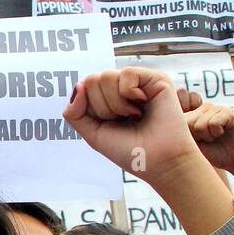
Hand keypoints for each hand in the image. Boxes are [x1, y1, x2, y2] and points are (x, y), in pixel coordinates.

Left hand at [64, 68, 200, 187]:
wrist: (159, 161)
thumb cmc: (130, 151)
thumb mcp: (93, 134)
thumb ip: (75, 113)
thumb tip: (78, 85)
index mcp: (106, 99)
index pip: (83, 88)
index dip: (90, 110)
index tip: (109, 124)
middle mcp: (121, 88)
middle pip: (91, 80)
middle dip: (102, 108)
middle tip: (124, 120)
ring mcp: (137, 82)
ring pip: (105, 76)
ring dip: (116, 104)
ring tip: (134, 115)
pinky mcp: (154, 78)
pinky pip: (126, 73)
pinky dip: (129, 94)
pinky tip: (142, 105)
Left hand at [179, 94, 233, 174]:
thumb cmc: (212, 154)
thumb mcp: (191, 146)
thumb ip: (180, 135)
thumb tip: (172, 127)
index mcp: (192, 115)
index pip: (177, 121)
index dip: (185, 137)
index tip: (196, 142)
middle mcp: (202, 108)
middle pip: (188, 122)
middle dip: (197, 137)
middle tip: (208, 140)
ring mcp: (216, 108)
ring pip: (200, 124)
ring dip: (208, 137)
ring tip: (215, 137)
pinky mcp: (229, 111)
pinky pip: (214, 123)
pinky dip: (217, 133)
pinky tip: (223, 133)